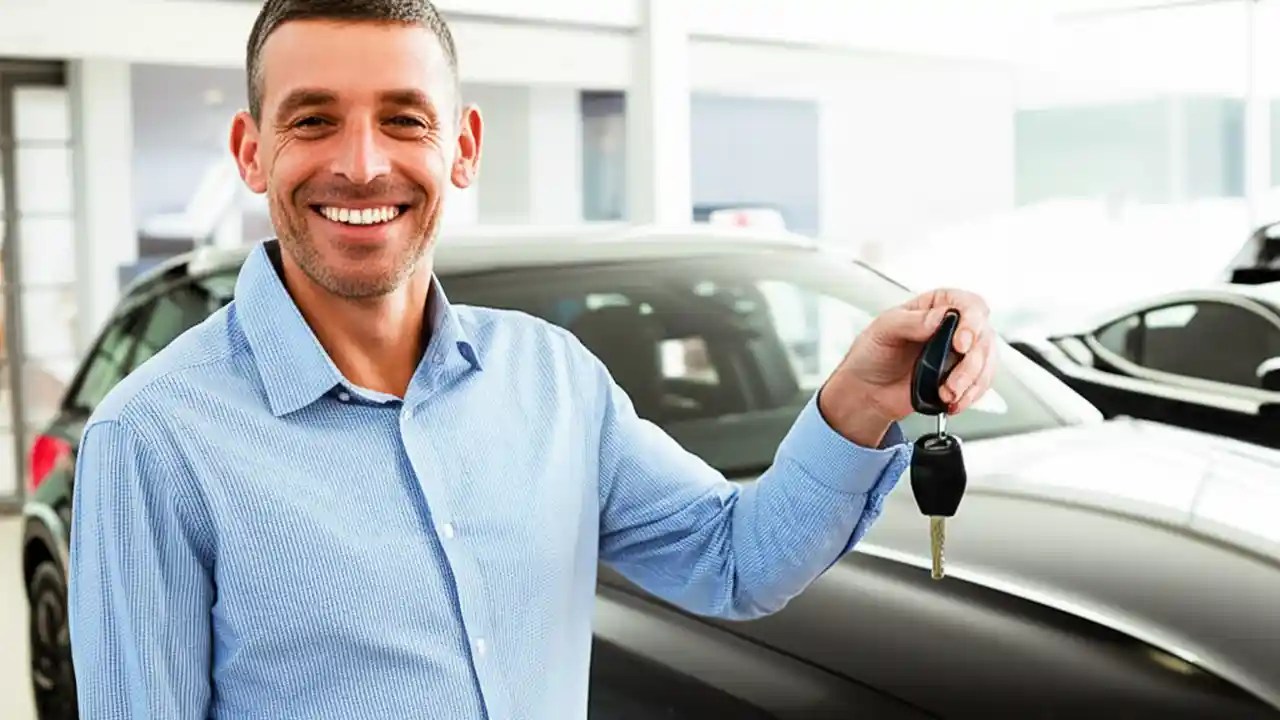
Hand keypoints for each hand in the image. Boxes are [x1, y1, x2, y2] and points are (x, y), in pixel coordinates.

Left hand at [818, 288, 995, 445]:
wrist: (867, 391)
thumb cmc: (871, 354)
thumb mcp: (883, 330)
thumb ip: (911, 321)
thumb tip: (938, 317)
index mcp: (934, 307)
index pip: (968, 304)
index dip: (971, 322)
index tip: (960, 343)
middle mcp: (952, 327)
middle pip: (983, 336)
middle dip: (971, 363)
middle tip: (953, 381)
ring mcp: (959, 353)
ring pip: (986, 362)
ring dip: (971, 383)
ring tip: (948, 395)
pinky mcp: (960, 377)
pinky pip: (980, 383)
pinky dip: (971, 395)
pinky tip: (954, 402)